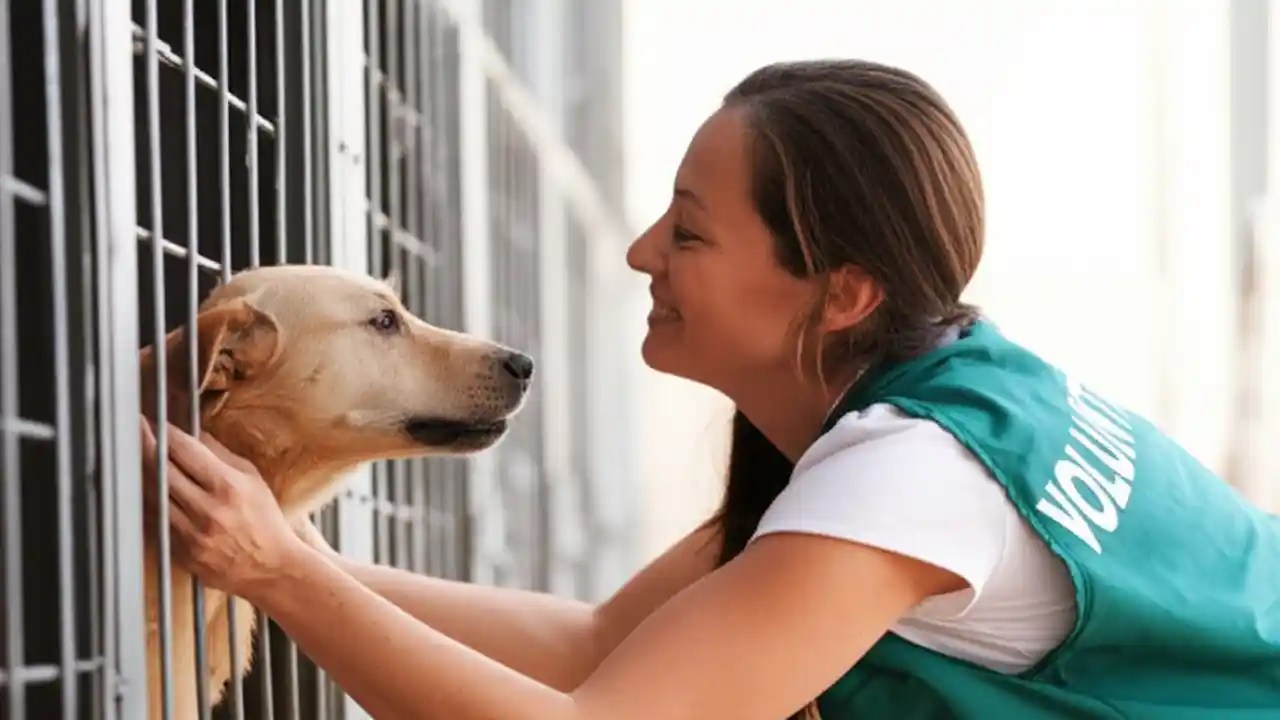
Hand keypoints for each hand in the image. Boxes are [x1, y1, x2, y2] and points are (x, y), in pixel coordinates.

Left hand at [139, 417, 305, 598]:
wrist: (271, 567)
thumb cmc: (265, 519)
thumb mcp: (252, 479)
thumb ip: (221, 455)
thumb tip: (192, 434)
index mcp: (227, 486)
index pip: (185, 450)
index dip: (164, 432)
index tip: (151, 422)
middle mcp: (207, 509)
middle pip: (161, 470)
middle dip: (145, 446)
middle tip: (134, 430)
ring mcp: (192, 534)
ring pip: (154, 496)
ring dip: (143, 475)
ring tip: (136, 458)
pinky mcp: (182, 553)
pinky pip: (157, 522)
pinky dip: (153, 504)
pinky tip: (150, 492)